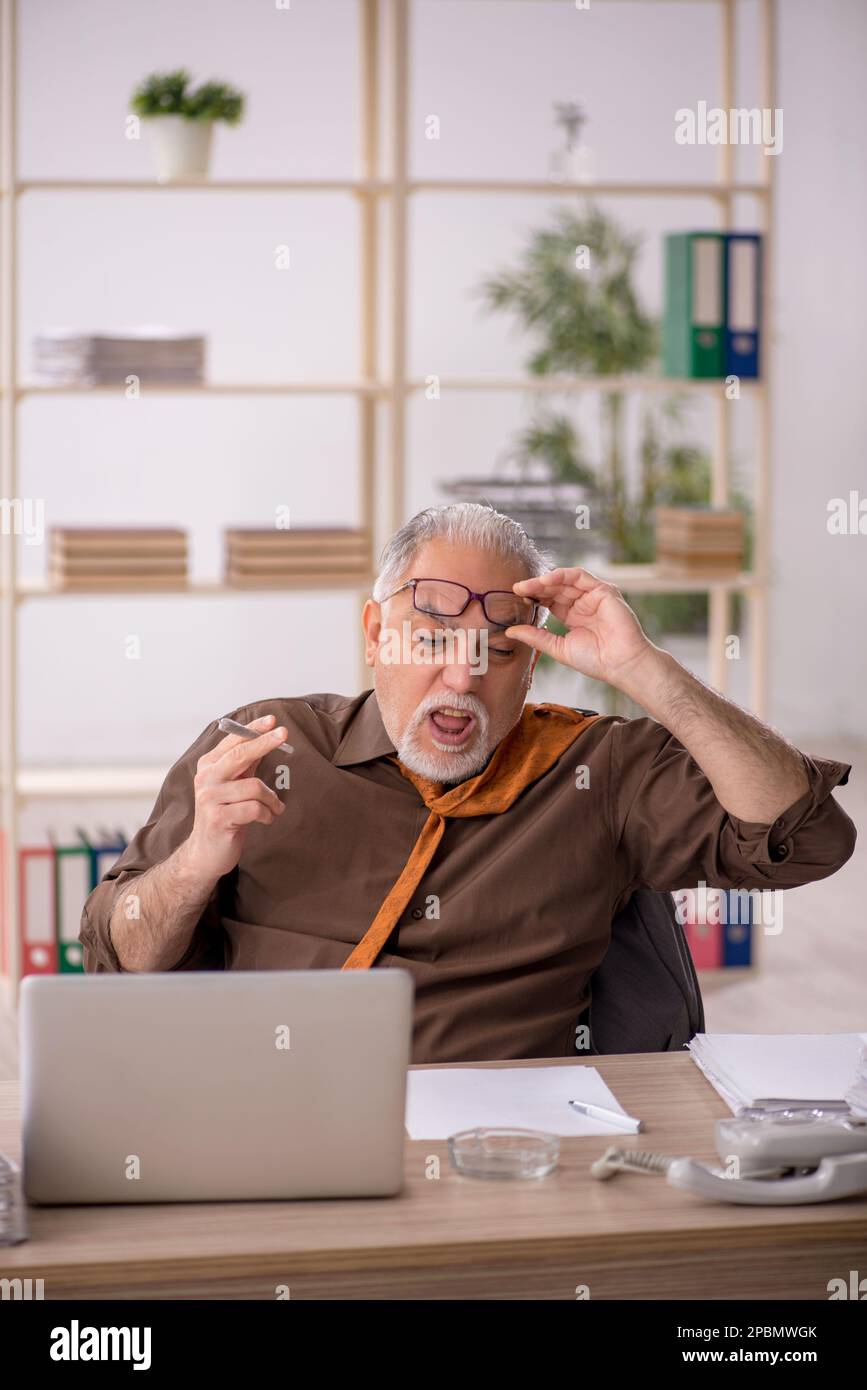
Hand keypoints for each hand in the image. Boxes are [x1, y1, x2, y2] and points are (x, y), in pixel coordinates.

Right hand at [179, 714, 287, 883]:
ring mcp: (209, 799)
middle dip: (265, 742)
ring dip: (272, 800)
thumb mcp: (234, 785)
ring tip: (274, 809)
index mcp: (208, 766)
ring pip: (255, 787)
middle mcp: (206, 779)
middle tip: (285, 733)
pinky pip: (255, 809)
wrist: (206, 853)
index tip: (273, 720)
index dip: (254, 729)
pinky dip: (267, 815)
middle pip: (240, 755)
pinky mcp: (218, 819)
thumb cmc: (225, 814)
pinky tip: (265, 820)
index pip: (233, 742)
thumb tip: (266, 737)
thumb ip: (244, 764)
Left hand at [506, 567, 655, 686]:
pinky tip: (546, 580)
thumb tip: (510, 631)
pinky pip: (580, 576)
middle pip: (555, 588)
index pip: (549, 600)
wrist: (620, 664)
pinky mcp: (604, 591)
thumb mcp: (558, 647)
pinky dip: (562, 575)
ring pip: (566, 580)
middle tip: (516, 589)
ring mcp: (594, 596)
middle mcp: (583, 603)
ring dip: (545, 580)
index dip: (533, 598)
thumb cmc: (595, 660)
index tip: (515, 599)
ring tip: (528, 586)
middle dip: (535, 587)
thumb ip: (535, 637)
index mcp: (573, 616)